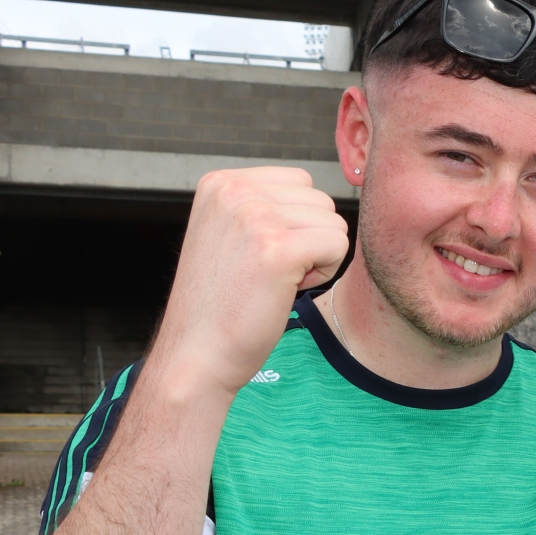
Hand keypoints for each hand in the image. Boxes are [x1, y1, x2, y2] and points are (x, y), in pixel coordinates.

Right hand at [148, 167, 350, 396]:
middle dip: (309, 240)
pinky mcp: (277, 248)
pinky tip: (286, 290)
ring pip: (334, 224)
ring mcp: (254, 216)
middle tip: (267, 273)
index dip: (296, 224)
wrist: (197, 352)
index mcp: (221, 182)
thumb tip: (320, 198)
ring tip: (273, 281)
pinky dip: (323, 274)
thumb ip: (264, 205)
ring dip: (316, 259)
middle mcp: (233, 190)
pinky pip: (337, 246)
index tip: (261, 253)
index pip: (301, 183)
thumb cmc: (223, 302)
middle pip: (321, 201)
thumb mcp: (230, 233)